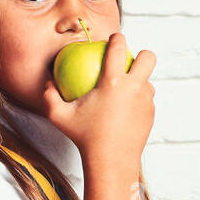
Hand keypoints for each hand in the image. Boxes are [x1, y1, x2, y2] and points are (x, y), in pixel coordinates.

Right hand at [41, 30, 155, 169]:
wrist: (111, 161)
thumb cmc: (84, 138)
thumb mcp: (60, 118)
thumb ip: (50, 97)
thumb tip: (48, 83)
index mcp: (113, 81)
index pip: (118, 47)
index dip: (117, 38)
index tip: (113, 40)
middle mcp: (133, 87)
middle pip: (148, 57)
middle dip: (142, 54)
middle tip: (130, 61)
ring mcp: (145, 101)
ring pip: (148, 81)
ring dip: (139, 81)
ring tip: (125, 88)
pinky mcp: (151, 114)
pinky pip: (146, 101)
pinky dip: (137, 101)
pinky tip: (126, 109)